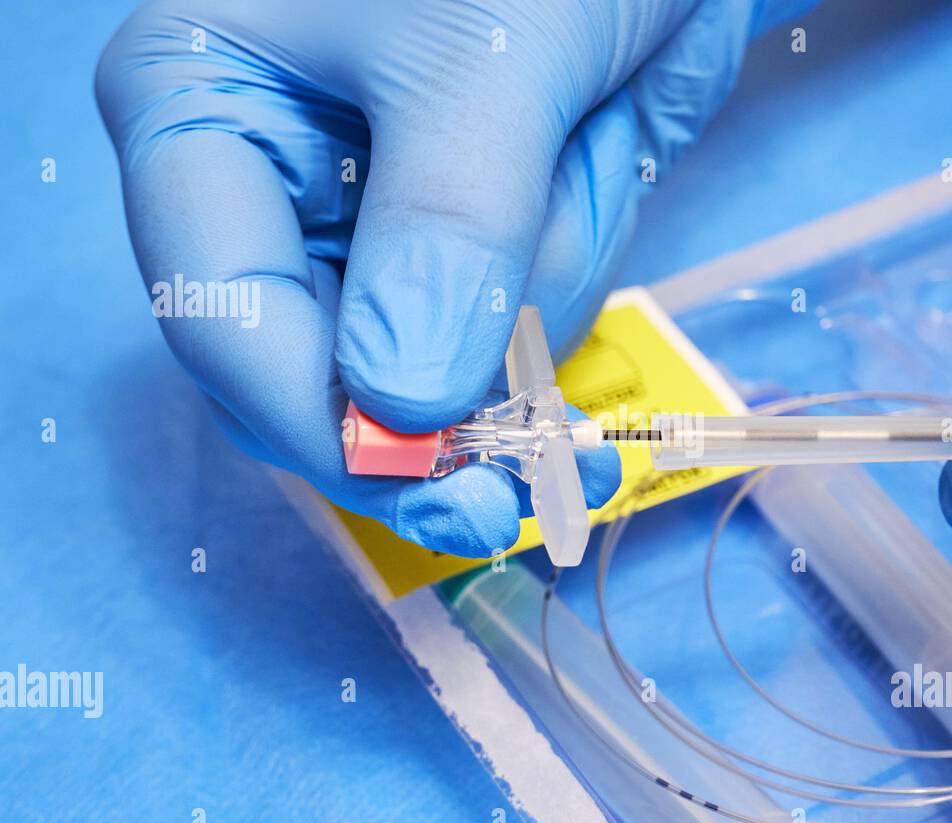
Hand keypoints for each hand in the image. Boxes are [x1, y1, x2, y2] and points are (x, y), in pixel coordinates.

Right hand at [96, 0, 808, 555]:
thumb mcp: (484, 57)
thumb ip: (443, 219)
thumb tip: (400, 397)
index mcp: (203, 107)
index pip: (221, 313)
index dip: (320, 421)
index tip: (433, 483)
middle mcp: (271, 186)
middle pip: (310, 378)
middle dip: (430, 421)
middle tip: (518, 490)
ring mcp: (373, 226)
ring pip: (424, 370)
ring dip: (530, 318)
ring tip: (589, 161)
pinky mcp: (463, 246)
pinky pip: (501, 339)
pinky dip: (562, 313)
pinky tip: (601, 208)